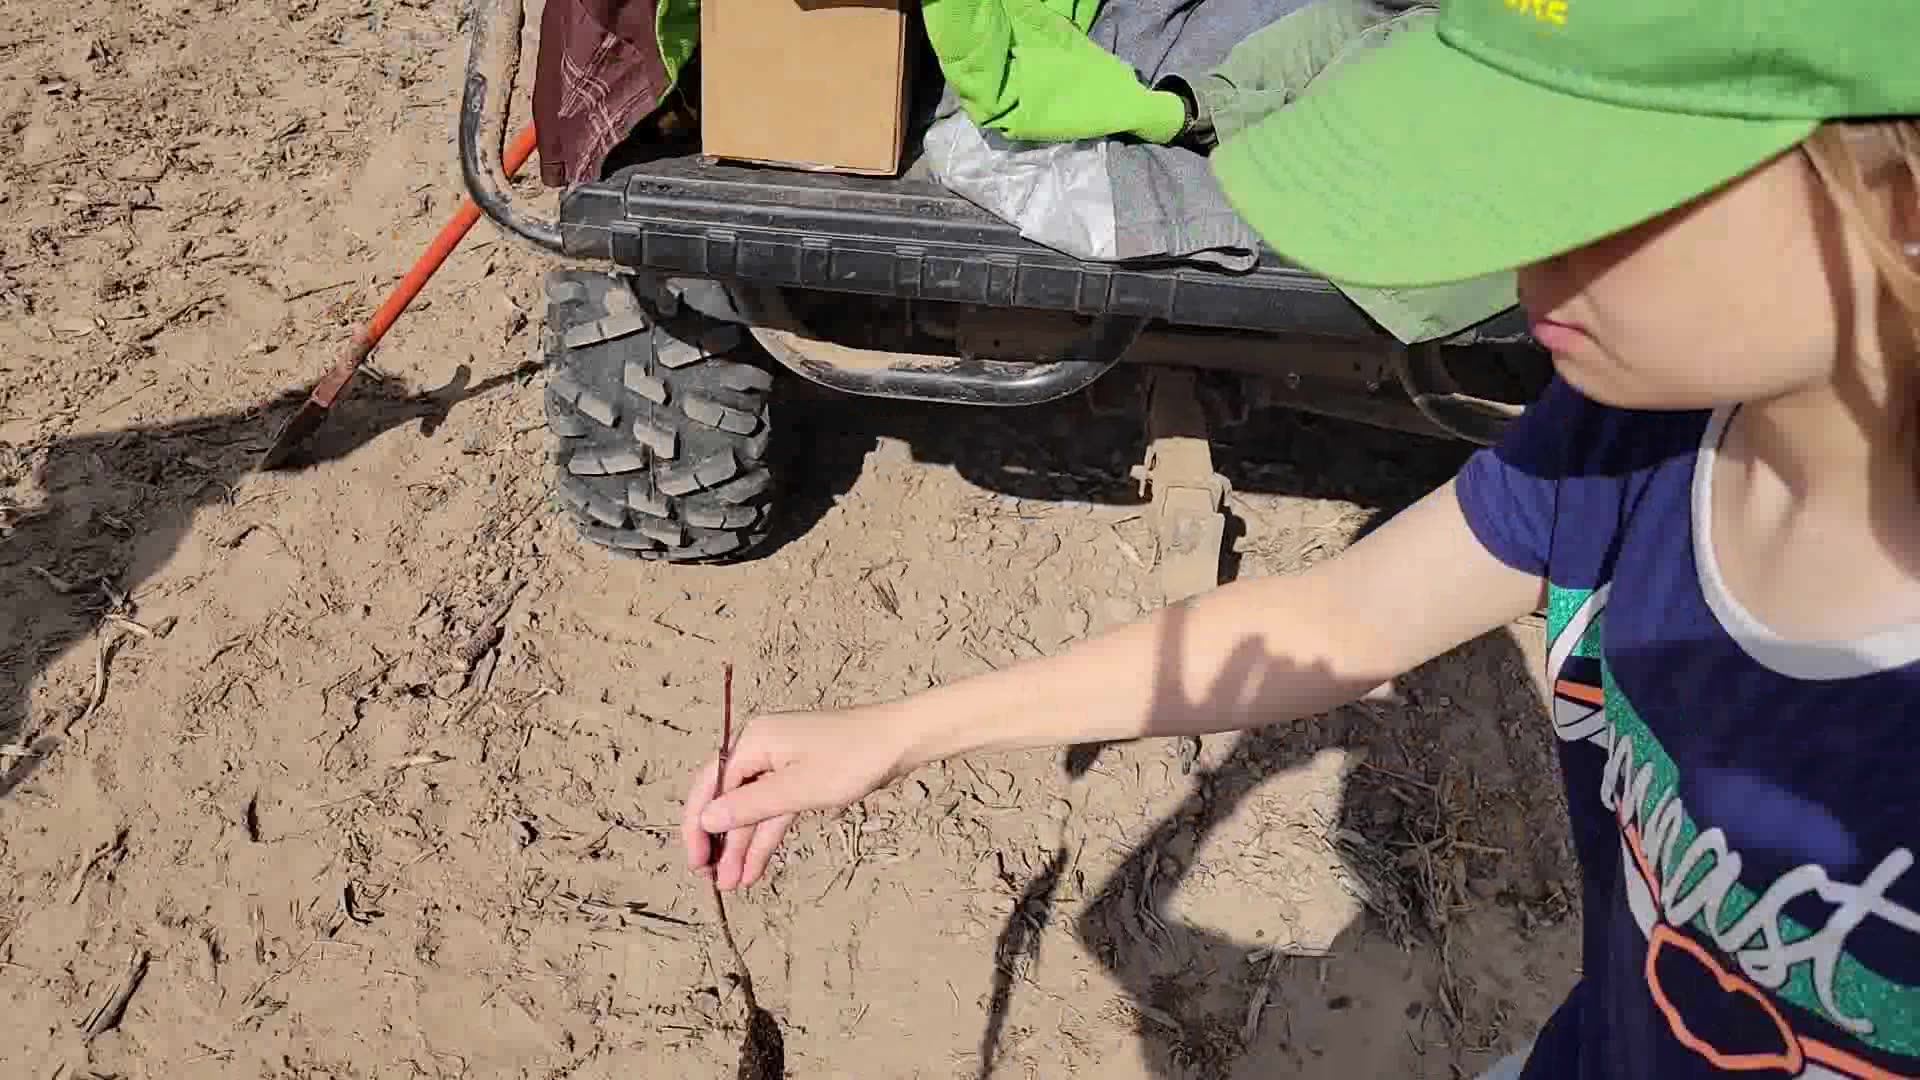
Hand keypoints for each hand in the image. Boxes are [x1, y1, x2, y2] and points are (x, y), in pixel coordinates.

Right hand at [682, 705, 911, 890]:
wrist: (901, 739)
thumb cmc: (852, 758)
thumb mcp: (799, 788)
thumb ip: (751, 806)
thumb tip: (707, 819)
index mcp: (753, 742)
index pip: (710, 786)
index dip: (699, 826)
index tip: (696, 862)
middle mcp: (761, 749)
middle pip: (729, 799)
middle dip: (720, 841)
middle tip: (713, 881)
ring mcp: (782, 762)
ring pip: (753, 810)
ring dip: (742, 845)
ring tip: (732, 884)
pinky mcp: (802, 775)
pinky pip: (775, 809)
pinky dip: (767, 836)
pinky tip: (755, 866)